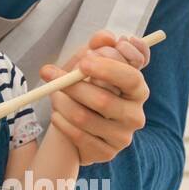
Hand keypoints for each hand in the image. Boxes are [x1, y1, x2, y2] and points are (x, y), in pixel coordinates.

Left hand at [41, 30, 151, 165]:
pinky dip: (61, 122)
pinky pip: (78, 136)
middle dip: (74, 86)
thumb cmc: (84, 86)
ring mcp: (123, 136)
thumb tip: (104, 36)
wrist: (73, 120)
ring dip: (61, 102)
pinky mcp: (107, 153)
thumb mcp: (88, 63)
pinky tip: (56, 115)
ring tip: (51, 94)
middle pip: (105, 99)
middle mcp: (135, 114)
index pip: (131, 76)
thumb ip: (97, 47)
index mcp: (137, 88)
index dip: (109, 68)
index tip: (83, 60)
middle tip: (51, 74)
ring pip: (86, 117)